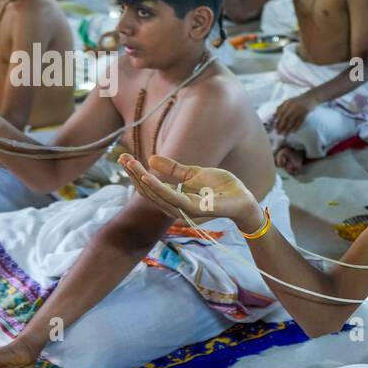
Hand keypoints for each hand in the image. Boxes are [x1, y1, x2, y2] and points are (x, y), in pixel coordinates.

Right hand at [118, 153, 261, 228]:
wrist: (244, 198)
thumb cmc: (222, 188)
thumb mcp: (195, 173)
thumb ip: (174, 170)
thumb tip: (152, 159)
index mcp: (175, 200)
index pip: (149, 188)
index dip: (135, 173)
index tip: (123, 157)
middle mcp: (176, 208)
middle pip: (148, 192)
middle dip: (134, 175)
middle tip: (122, 158)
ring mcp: (184, 211)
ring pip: (157, 195)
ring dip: (142, 179)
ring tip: (130, 164)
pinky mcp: (195, 209)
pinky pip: (173, 197)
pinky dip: (159, 187)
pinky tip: (148, 175)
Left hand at [272, 94, 317, 134]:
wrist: (310, 96)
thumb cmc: (298, 100)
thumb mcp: (288, 101)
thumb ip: (281, 107)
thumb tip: (274, 116)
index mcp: (287, 103)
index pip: (280, 113)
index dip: (277, 121)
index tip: (275, 128)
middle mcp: (292, 106)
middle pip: (286, 118)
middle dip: (281, 126)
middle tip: (278, 133)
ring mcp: (299, 109)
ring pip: (292, 121)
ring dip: (288, 128)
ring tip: (285, 134)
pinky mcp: (305, 112)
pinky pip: (300, 121)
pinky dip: (296, 127)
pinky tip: (293, 131)